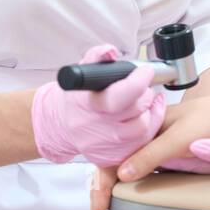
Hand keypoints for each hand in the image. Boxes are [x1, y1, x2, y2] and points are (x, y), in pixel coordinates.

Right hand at [32, 44, 166, 166]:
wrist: (61, 125)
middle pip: (135, 111)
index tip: (145, 71)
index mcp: (86, 103)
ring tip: (143, 102)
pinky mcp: (111, 157)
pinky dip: (148, 128)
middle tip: (143, 86)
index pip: (118, 96)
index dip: (137, 82)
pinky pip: (141, 144)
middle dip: (145, 94)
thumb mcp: (83, 71)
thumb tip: (109, 51)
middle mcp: (94, 127)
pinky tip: (144, 116)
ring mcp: (103, 145)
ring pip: (142, 128)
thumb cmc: (77, 98)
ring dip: (149, 112)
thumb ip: (97, 56)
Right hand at [89, 90, 209, 209]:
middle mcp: (149, 133)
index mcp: (146, 124)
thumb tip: (123, 172)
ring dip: (114, 182)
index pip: (113, 152)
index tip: (100, 199)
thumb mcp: (180, 138)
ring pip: (128, 164)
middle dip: (104, 183)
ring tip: (104, 200)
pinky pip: (145, 167)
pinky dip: (132, 180)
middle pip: (116, 159)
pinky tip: (127, 190)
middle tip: (99, 206)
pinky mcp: (171, 153)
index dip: (103, 176)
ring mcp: (160, 143)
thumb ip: (152, 154)